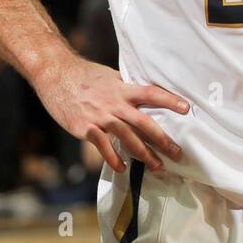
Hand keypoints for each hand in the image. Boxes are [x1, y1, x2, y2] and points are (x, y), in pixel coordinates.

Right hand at [34, 52, 188, 172]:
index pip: (151, 93)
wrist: (55, 74)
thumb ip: (124, 87)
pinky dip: (114, 159)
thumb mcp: (108, 76)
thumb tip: (141, 93)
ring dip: (144, 154)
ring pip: (128, 138)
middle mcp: (114, 103)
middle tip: (177, 153)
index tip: (187, 109)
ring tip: (157, 166)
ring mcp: (100, 116)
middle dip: (163, 140)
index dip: (170, 100)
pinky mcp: (86, 128)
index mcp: (122, 88)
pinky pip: (103, 146)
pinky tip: (122, 168)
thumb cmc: (83, 75)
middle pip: (144, 123)